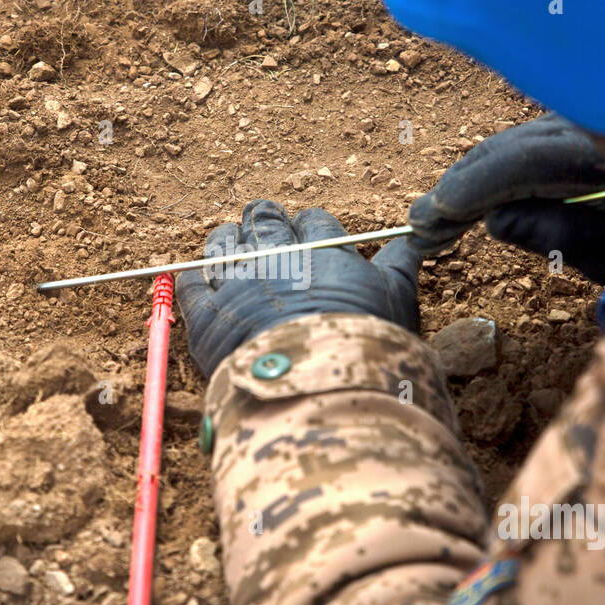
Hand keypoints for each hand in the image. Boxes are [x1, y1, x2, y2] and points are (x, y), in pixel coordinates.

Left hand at [177, 200, 421, 377]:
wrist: (321, 385)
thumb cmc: (367, 345)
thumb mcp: (397, 300)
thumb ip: (400, 265)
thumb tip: (415, 239)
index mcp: (323, 250)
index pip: (313, 222)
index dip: (310, 226)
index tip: (308, 233)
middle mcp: (277, 257)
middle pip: (264, 222)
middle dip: (264, 219)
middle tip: (262, 222)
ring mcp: (238, 284)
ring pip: (222, 245)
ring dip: (225, 239)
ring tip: (227, 240)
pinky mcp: (208, 317)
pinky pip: (190, 287)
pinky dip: (191, 279)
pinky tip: (194, 278)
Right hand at [407, 113, 604, 282]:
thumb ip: (572, 234)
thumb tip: (497, 220)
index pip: (532, 157)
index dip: (476, 184)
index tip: (433, 216)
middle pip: (521, 141)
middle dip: (466, 181)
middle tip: (422, 225)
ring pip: (532, 137)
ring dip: (483, 174)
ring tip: (441, 215)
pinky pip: (551, 140)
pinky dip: (511, 167)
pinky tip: (485, 193)